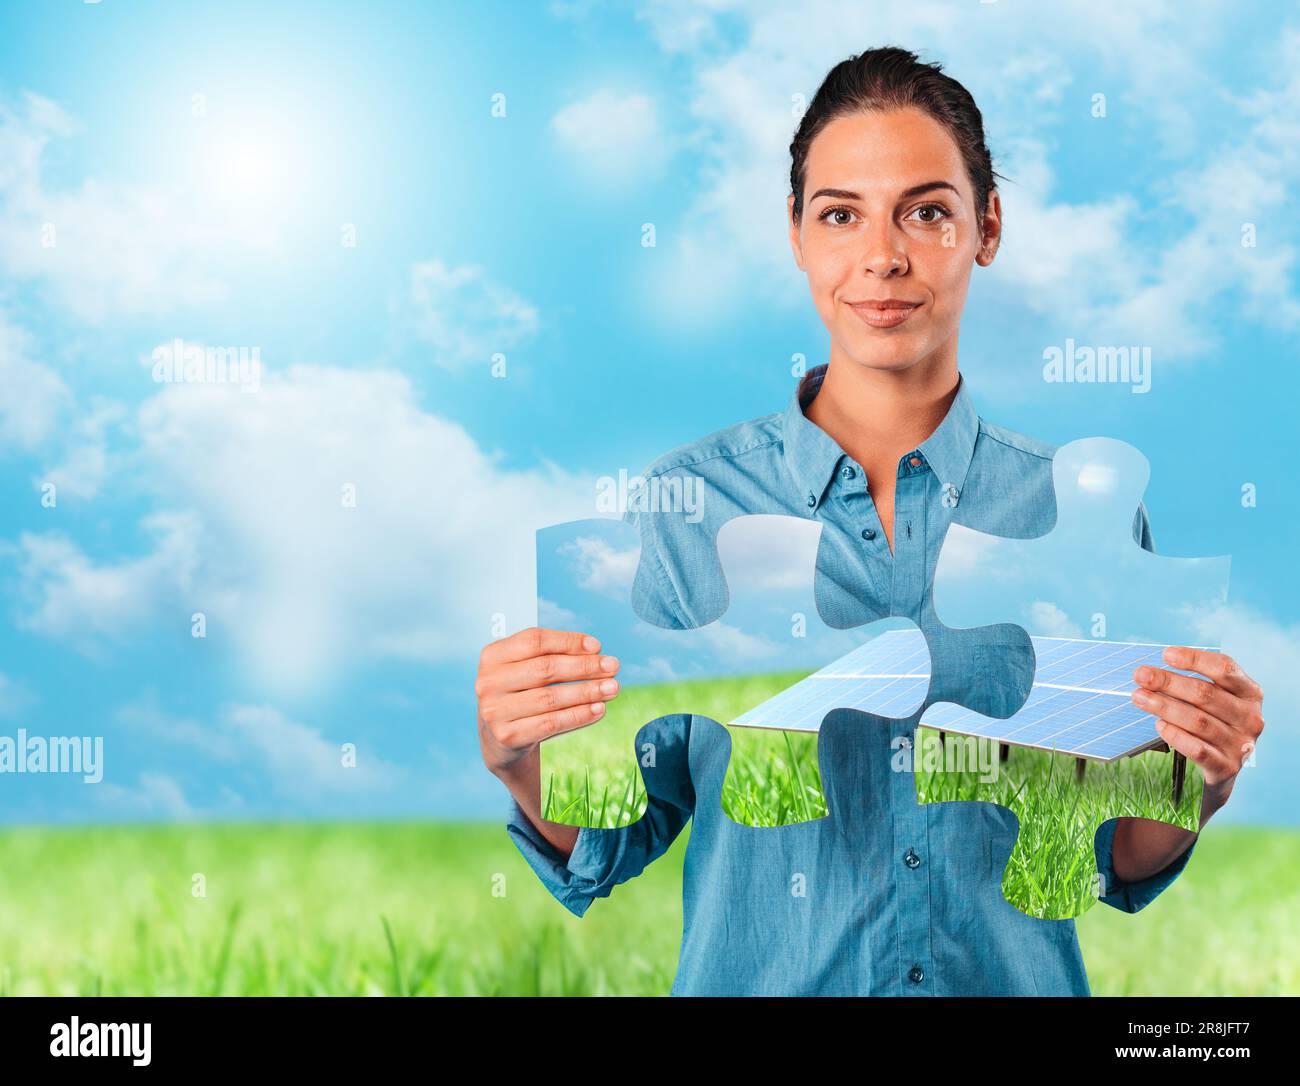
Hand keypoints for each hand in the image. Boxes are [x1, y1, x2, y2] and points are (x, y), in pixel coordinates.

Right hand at [476, 626, 620, 776]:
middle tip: (613, 666)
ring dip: (587, 691)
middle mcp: (488, 682)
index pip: (535, 641)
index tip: (597, 646)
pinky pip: (550, 723)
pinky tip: (598, 709)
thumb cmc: (521, 695)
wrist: (499, 740)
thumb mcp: (526, 670)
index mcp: (492, 656)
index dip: (569, 641)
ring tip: (612, 688)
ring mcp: (495, 711)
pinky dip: (578, 716)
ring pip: (550, 698)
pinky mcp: (507, 736)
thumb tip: (596, 652)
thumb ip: (553, 656)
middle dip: (584, 666)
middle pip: (545, 668)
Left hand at [1131, 646, 1264, 818]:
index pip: (1224, 668)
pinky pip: (1197, 749)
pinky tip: (1159, 725)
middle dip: (1168, 682)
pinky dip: (1175, 735)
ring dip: (1164, 706)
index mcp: (1250, 693)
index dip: (1194, 659)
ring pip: (1198, 721)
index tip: (1166, 654)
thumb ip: (1192, 683)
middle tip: (1140, 675)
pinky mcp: (1226, 767)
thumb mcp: (1213, 700)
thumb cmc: (1213, 722)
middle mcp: (1250, 718)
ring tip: (1139, 697)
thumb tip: (1151, 672)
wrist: (1223, 768)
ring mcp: (1240, 744)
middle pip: (1205, 694)